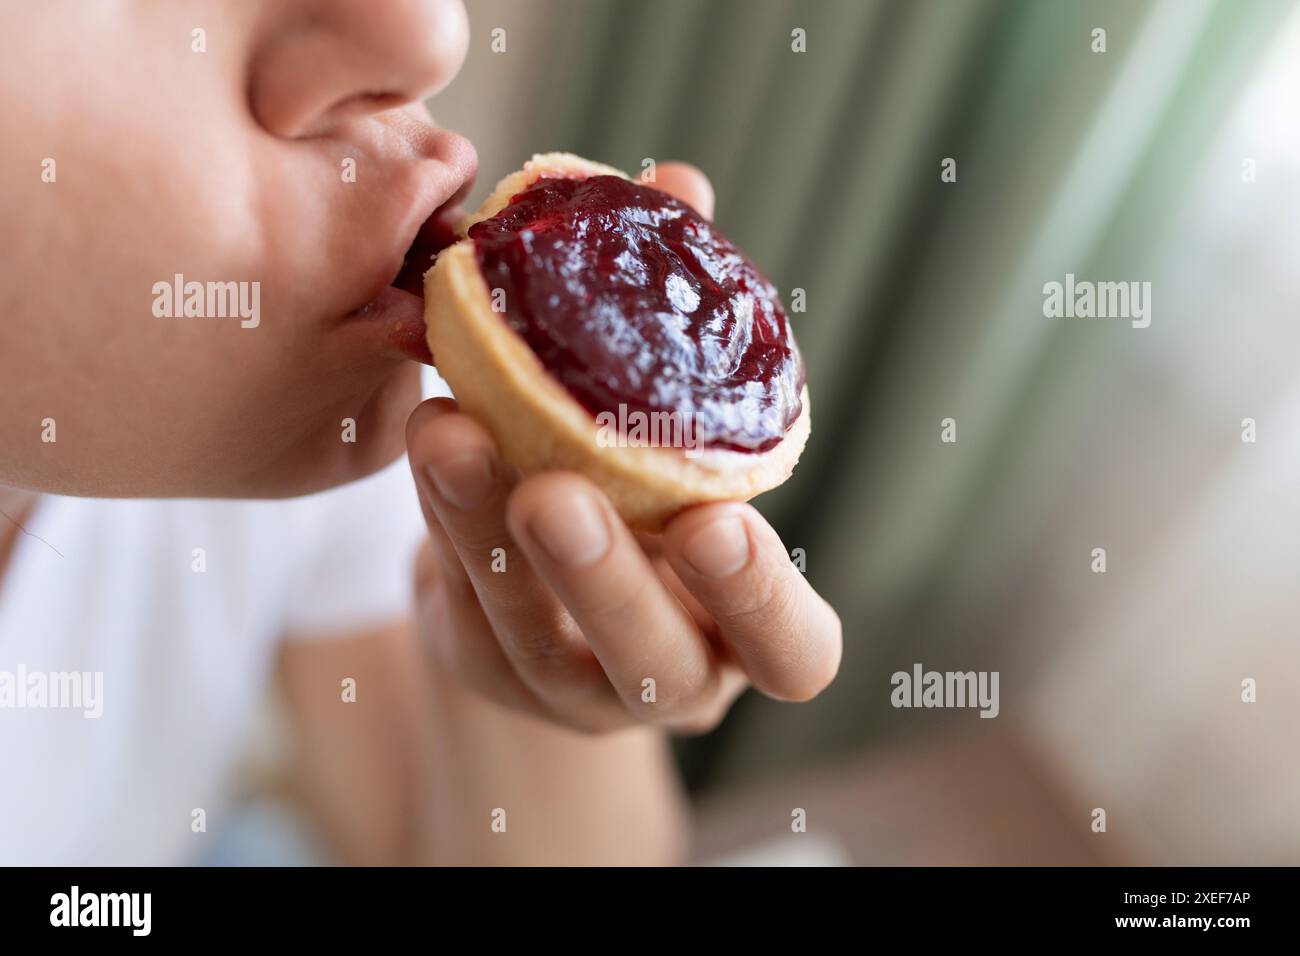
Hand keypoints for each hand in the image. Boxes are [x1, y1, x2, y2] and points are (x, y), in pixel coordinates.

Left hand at [406, 163, 840, 733]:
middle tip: (556, 493)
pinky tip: (429, 438)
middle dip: (604, 580)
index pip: (792, 649)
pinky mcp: (492, 673)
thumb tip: (675, 187)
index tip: (718, 521)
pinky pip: (462, 609)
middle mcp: (671, 675)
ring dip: (487, 538)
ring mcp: (574, 690)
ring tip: (448, 435)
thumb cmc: (650, 486)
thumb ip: (684, 323)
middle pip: (653, 666)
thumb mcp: (679, 423)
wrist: (559, 572)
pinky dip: (442, 523)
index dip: (763, 598)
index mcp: (748, 628)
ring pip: (534, 641)